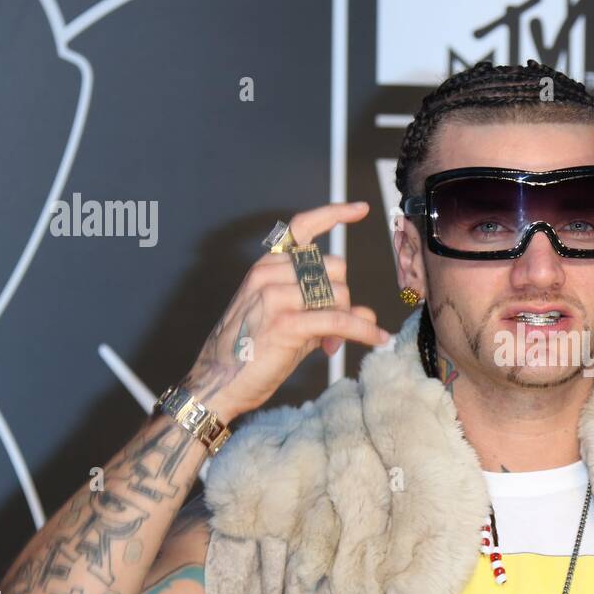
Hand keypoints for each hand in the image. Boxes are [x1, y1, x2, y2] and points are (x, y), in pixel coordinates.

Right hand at [179, 202, 389, 421]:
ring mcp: (275, 297)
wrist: (217, 383)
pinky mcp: (286, 323)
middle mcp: (269, 274)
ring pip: (339, 293)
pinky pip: (340, 320)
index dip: (333, 214)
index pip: (301, 228)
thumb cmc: (248, 354)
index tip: (360, 209)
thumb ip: (324, 310)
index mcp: (266, 267)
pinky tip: (377, 339)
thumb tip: (365, 314)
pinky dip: (364, 331)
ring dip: (346, 319)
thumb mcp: (288, 322)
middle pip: (334, 267)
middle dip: (343, 297)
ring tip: (330, 342)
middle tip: (333, 326)